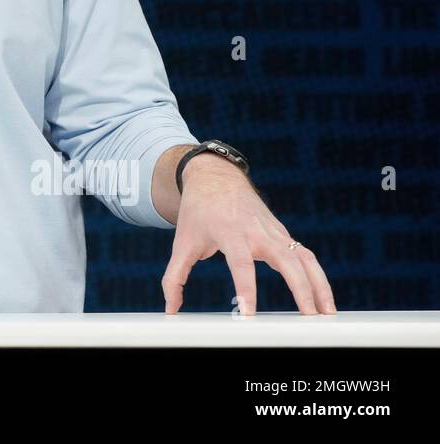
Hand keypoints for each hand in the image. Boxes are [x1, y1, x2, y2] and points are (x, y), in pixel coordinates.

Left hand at [162, 157, 335, 314]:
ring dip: (318, 285)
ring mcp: (274, 231)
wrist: (214, 178)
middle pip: (284, 260)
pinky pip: (306, 256)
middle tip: (307, 318)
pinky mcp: (283, 234)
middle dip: (299, 289)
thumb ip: (175, 277)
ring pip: (303, 258)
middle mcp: (256, 231)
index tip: (249, 313)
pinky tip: (324, 300)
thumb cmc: (197, 213)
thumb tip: (170, 309)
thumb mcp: (181, 243)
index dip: (246, 288)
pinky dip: (318, 277)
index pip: (241, 264)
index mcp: (229, 232)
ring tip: (326, 315)